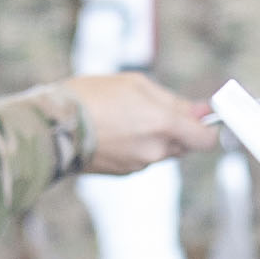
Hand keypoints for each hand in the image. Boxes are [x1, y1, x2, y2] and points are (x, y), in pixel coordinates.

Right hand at [64, 72, 216, 172]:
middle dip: (177, 129)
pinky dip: (135, 146)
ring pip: (161, 151)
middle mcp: (155, 151)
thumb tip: (202, 111)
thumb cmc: (91, 97)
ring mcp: (139, 165)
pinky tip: (114, 131)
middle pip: (184, 145)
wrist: (52, 128)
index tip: (201, 116)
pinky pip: (142, 159)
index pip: (206, 139)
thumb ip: (172, 101)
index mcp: (163, 126)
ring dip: (153, 136)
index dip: (207, 128)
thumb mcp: (135, 85)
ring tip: (125, 117)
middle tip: (153, 109)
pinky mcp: (123, 173)